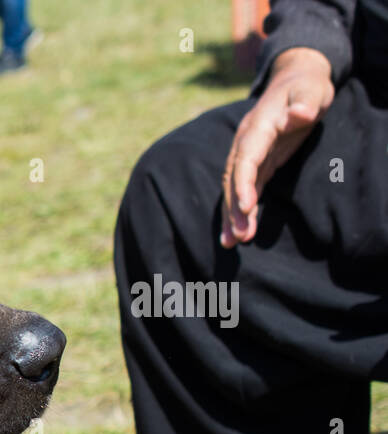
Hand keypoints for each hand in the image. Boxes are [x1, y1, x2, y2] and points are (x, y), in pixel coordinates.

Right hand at [220, 47, 333, 247]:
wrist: (296, 82)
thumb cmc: (306, 86)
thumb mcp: (311, 89)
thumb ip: (304, 101)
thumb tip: (298, 113)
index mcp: (257, 127)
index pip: (245, 159)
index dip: (243, 183)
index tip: (246, 206)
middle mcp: (246, 144)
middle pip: (234, 180)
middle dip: (234, 209)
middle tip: (240, 236)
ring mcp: (248, 155)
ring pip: (234, 188)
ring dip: (232, 216)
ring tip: (232, 242)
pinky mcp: (257, 165)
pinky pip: (244, 190)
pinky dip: (240, 211)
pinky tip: (238, 232)